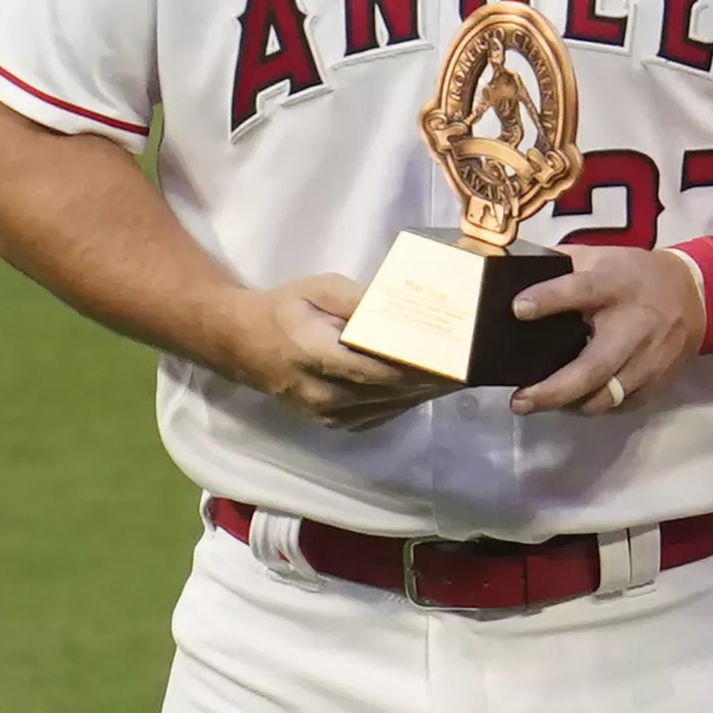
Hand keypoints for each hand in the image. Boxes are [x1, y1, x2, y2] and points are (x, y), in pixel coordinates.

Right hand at [213, 274, 462, 430]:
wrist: (242, 344)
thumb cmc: (285, 308)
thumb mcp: (320, 289)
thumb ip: (359, 300)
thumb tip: (399, 304)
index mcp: (316, 356)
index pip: (378, 368)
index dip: (419, 365)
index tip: (454, 356)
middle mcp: (323, 394)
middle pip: (390, 391)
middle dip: (432, 380)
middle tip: (470, 366)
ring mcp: (326, 414)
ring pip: (388, 407)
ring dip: (424, 393)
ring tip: (459, 377)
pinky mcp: (332, 423)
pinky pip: (377, 415)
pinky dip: (404, 402)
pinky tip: (428, 388)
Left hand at [506, 246, 705, 415]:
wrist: (694, 294)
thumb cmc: (635, 275)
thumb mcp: (602, 257)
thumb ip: (563, 264)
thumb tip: (514, 271)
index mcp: (615, 285)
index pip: (581, 291)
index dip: (549, 300)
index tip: (517, 310)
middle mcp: (634, 325)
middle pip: (593, 367)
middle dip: (553, 390)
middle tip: (519, 400)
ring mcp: (649, 358)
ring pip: (606, 397)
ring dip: (569, 404)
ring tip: (541, 401)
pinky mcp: (658, 381)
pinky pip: (621, 406)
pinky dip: (594, 406)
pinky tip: (575, 400)